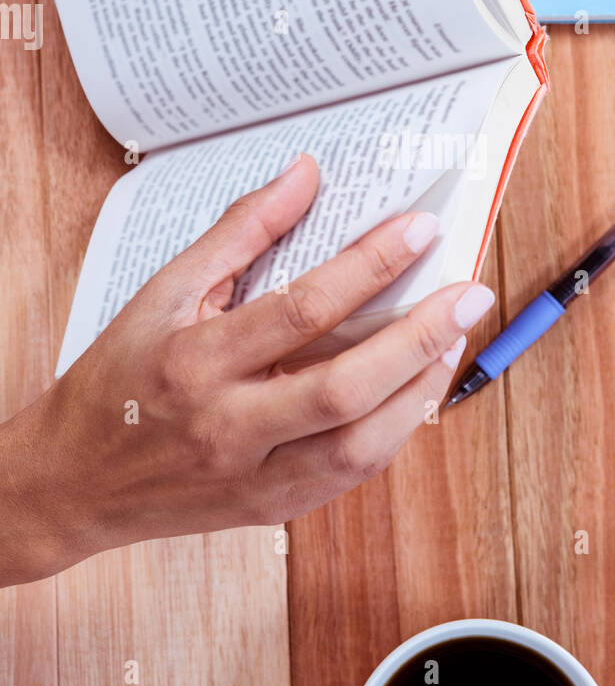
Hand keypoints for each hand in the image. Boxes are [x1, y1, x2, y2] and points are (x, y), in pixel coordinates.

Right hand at [0, 155, 493, 586]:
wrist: (72, 480)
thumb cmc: (117, 379)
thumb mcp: (162, 293)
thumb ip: (238, 232)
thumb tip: (305, 174)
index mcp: (196, 362)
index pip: (302, 308)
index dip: (370, 266)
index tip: (421, 231)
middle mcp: (228, 426)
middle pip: (343, 386)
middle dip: (419, 337)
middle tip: (470, 293)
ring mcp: (253, 477)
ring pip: (359, 446)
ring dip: (419, 391)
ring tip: (454, 342)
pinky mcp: (271, 511)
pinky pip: (349, 475)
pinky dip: (393, 431)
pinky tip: (415, 390)